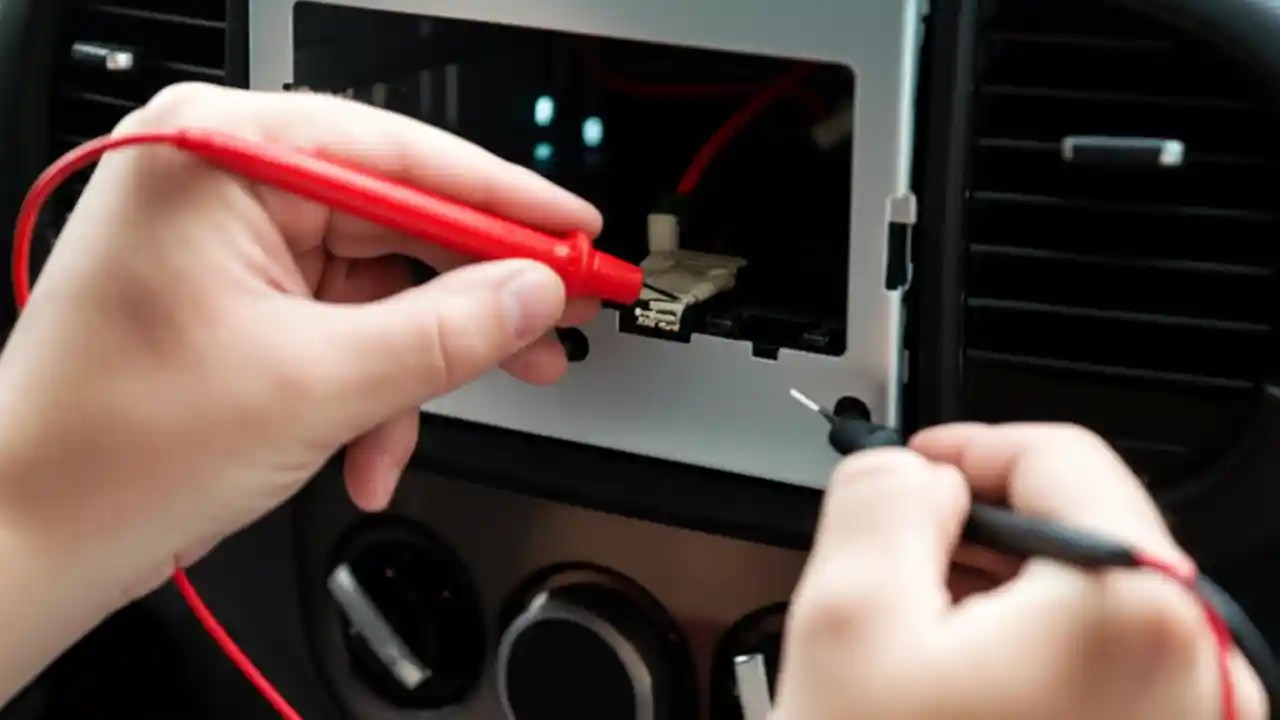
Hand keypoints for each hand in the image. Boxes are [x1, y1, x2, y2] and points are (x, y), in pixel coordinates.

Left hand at [0, 82, 598, 695]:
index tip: (575, 237)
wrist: (27, 540)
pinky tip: (368, 445)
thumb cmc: (110, 450)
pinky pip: (339, 324)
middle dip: (469, 296)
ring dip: (414, 365)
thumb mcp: (317, 384)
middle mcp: (219, 180)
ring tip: (443, 412)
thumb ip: (446, 332)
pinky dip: (369, 387)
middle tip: (551, 323)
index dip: (505, 203)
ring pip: (375, 285)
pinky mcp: (232, 294)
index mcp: (219, 156)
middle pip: (395, 220)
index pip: (402, 156)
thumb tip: (530, 294)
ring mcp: (224, 240)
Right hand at [772, 423, 1267, 719]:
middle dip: (977, 547)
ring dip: (998, 617)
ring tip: (920, 676)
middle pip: (1082, 544)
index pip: (1061, 460)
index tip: (917, 473)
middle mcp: (1200, 678)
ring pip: (1088, 621)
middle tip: (895, 580)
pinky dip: (1031, 678)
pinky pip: (1104, 689)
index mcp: (1135, 613)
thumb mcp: (845, 621)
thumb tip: (915, 476)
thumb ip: (882, 499)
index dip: (968, 451)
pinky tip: (962, 719)